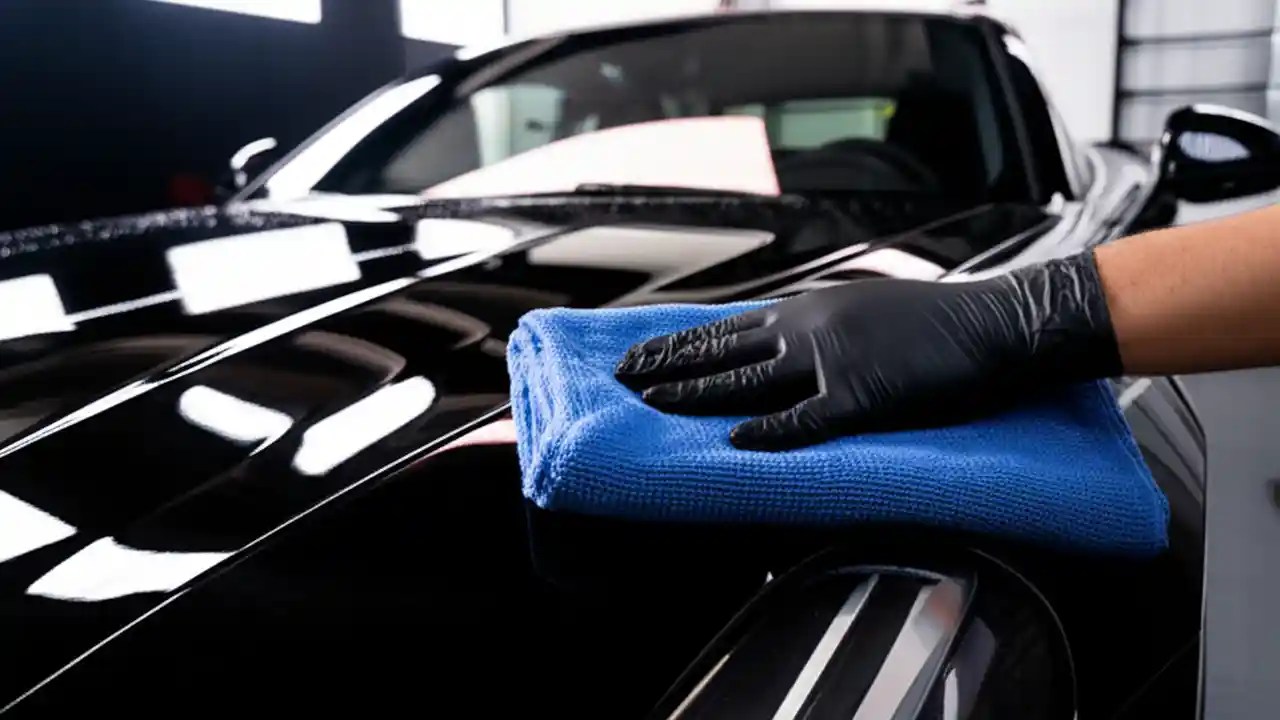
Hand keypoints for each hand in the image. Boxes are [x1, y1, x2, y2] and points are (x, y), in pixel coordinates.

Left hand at [615, 252, 1121, 449]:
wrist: (994, 324)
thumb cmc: (936, 321)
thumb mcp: (865, 310)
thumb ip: (820, 328)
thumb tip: (785, 343)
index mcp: (811, 309)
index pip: (728, 327)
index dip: (680, 342)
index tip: (642, 349)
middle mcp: (810, 328)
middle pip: (722, 348)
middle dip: (668, 363)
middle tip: (620, 374)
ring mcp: (832, 362)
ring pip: (747, 379)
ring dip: (695, 391)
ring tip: (649, 400)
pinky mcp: (862, 396)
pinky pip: (805, 419)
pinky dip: (768, 431)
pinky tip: (734, 441)